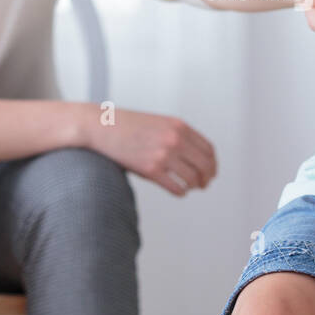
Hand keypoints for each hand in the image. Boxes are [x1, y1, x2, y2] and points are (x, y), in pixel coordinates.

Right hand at [84, 107, 216, 196]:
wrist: (101, 127)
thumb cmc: (128, 126)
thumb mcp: (159, 123)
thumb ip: (177, 136)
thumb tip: (195, 159)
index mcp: (179, 126)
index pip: (208, 149)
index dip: (213, 163)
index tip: (211, 171)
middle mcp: (175, 139)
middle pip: (205, 165)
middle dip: (207, 177)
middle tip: (205, 184)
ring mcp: (164, 155)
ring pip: (192, 178)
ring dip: (194, 185)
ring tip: (190, 187)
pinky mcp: (151, 170)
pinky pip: (176, 187)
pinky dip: (181, 192)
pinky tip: (179, 191)